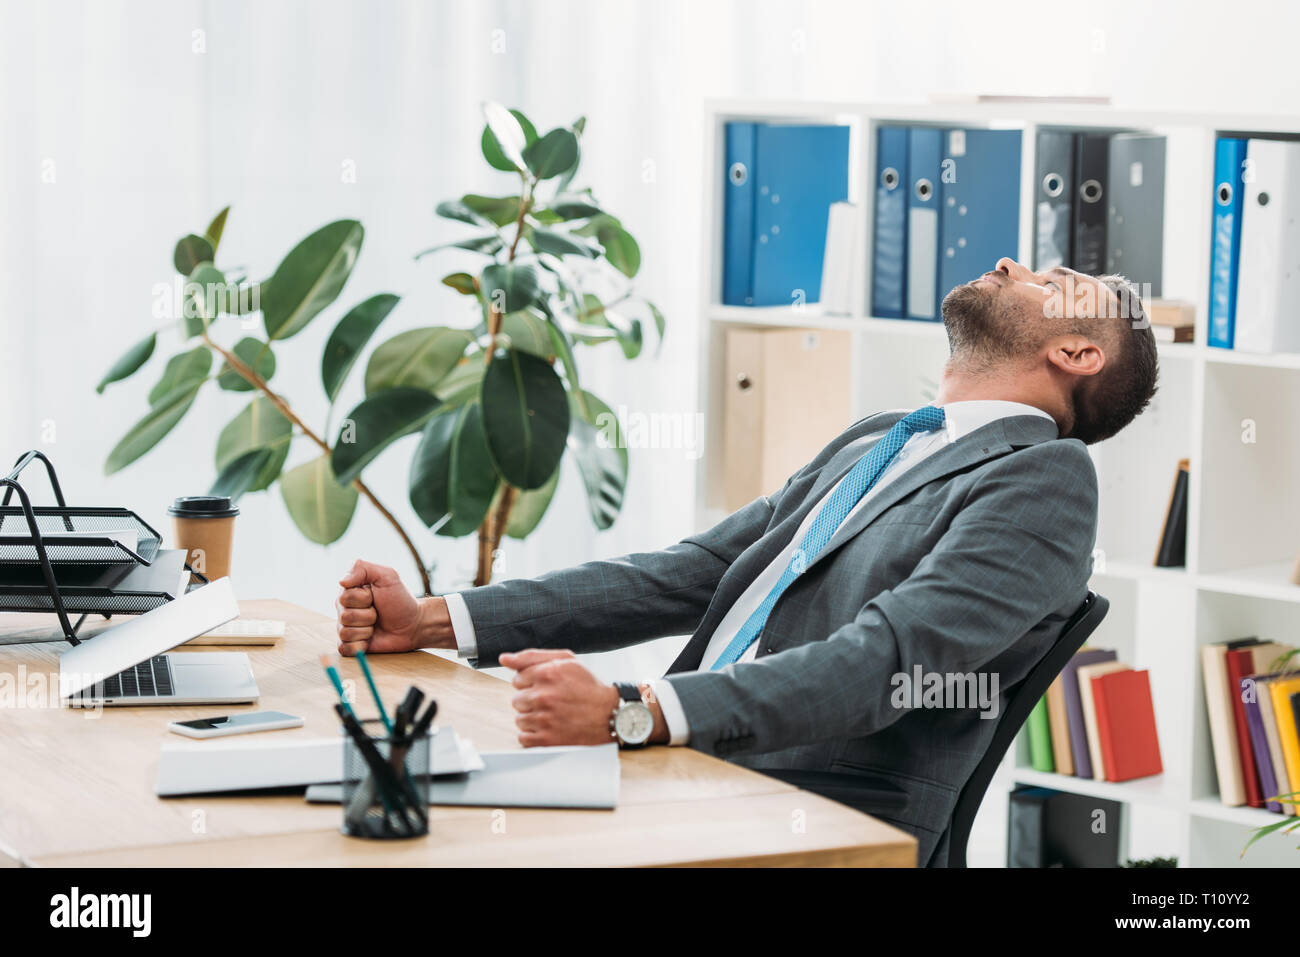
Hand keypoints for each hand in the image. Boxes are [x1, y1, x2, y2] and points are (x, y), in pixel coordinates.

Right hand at [336, 559, 452, 654]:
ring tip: (376, 625)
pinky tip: (370, 640)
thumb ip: (363, 569)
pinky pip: (344, 649)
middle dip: (368, 616)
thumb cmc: (400, 599)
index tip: (375, 596)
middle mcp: (344, 610)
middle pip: (345, 616)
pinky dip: (359, 646)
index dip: (364, 599)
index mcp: (349, 592)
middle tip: (378, 613)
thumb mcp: (387, 576)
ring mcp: (347, 628)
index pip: (345, 598)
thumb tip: (341, 581)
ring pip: (345, 633)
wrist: (413, 624)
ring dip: (366, 631)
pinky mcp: (351, 645)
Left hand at [501, 650, 619, 746]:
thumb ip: (531, 657)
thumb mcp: (566, 661)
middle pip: (516, 700)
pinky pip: (523, 737)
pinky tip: (551, 728)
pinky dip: (534, 734)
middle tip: (552, 702)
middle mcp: (543, 696)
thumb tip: (504, 659)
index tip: (548, 687)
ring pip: (519, 719)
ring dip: (533, 718)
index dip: (532, 683)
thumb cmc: (588, 687)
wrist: (609, 716)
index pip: (517, 679)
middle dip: (531, 700)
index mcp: (547, 673)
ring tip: (554, 715)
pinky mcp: (546, 740)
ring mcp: (544, 719)